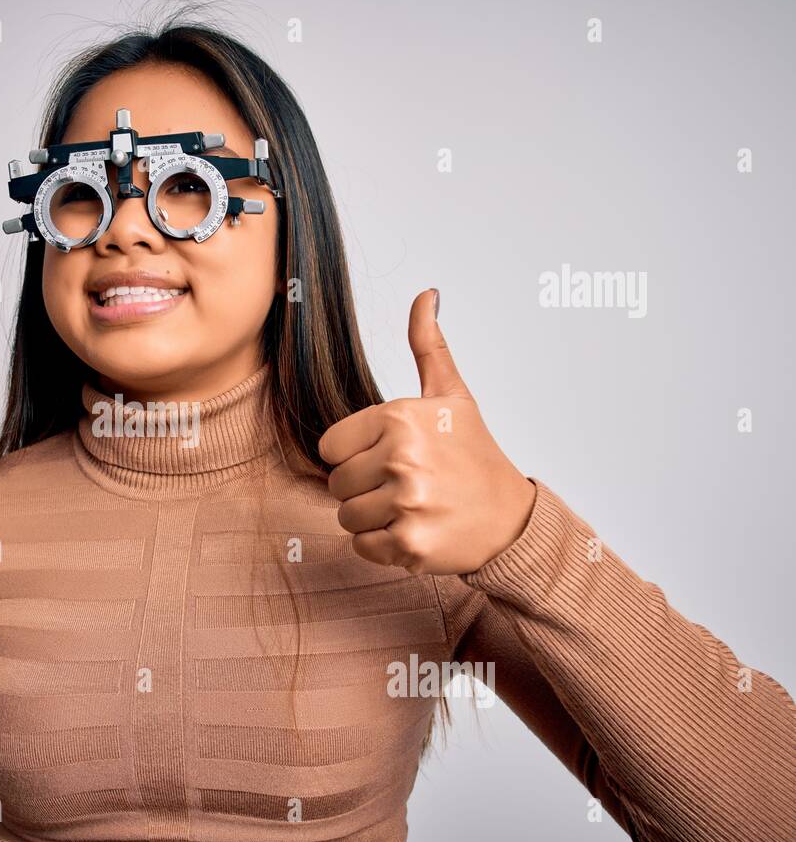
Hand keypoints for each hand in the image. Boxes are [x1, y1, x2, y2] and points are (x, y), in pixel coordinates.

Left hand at [318, 289, 536, 575]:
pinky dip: (382, 546)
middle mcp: (402, 458)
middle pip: (336, 484)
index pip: (330, 447)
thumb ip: (429, 346)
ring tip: (409, 508)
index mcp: (400, 418)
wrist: (511, 519)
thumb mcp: (452, 395)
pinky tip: (413, 529)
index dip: (354, 455)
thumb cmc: (474, 455)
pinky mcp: (409, 544)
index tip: (387, 457)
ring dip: (371, 518)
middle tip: (404, 486)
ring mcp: (406, 503)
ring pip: (346, 517)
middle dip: (363, 489)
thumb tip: (426, 294)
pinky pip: (362, 546)